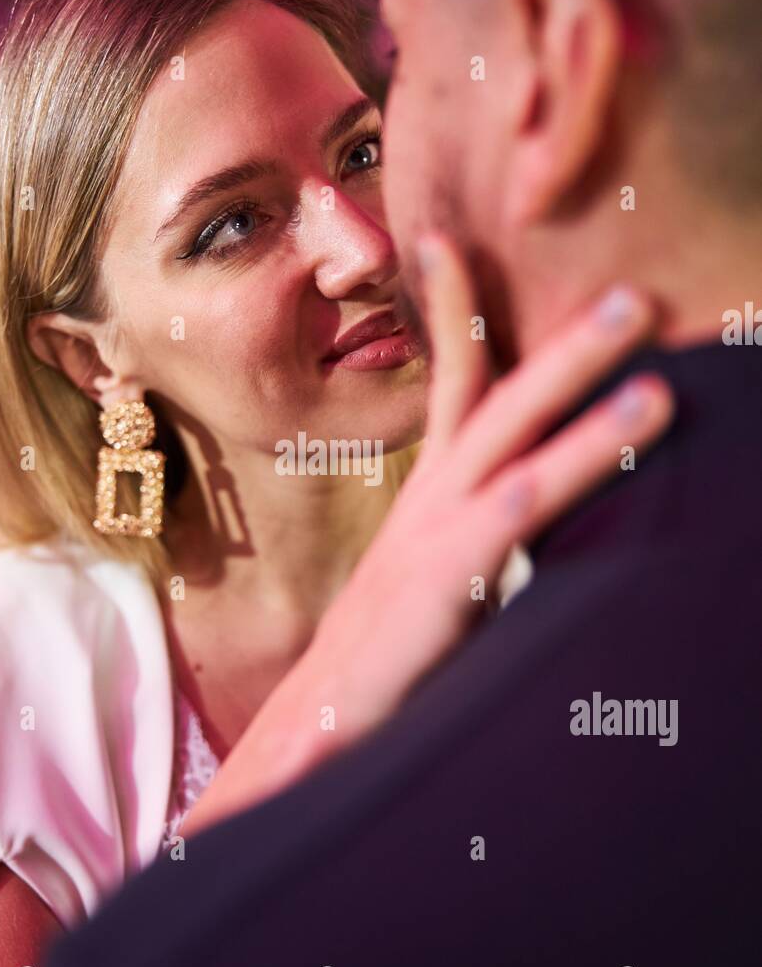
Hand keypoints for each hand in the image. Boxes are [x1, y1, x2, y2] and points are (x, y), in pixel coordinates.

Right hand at [181, 237, 673, 837]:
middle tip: (634, 295)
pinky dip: (545, 481)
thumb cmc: (383, 657)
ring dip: (580, 400)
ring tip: (658, 380)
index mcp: (429, 495)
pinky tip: (594, 451)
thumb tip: (533, 510)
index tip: (458, 238)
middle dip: (563, 343)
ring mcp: (431, 538)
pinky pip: (500, 522)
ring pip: (511, 447)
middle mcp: (430, 500)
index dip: (457, 309)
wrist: (309, 727)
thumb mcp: (433, 581)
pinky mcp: (439, 586)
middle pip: (495, 396)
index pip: (449, 381)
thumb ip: (479, 538)